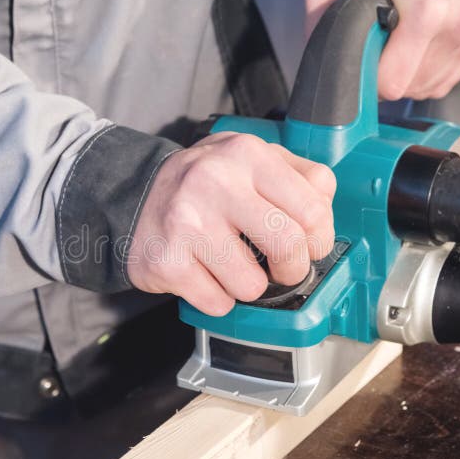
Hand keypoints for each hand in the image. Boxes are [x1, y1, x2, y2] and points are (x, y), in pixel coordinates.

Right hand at [127, 132, 336, 315]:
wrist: (134, 195)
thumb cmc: (205, 184)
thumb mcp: (251, 160)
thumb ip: (297, 177)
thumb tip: (325, 211)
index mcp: (247, 155)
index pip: (313, 207)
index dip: (320, 238)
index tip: (308, 247)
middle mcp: (215, 182)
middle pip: (288, 245)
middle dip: (292, 269)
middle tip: (281, 269)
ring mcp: (188, 223)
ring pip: (252, 285)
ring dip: (247, 286)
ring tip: (229, 265)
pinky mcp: (167, 261)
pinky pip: (217, 303)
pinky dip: (216, 298)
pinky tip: (203, 273)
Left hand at [305, 0, 459, 100]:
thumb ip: (320, 24)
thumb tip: (319, 67)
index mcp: (429, 9)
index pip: (394, 84)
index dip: (370, 76)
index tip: (367, 54)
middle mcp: (458, 21)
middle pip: (409, 90)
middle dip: (388, 73)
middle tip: (382, 42)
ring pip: (427, 89)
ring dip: (407, 73)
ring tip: (400, 41)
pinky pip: (444, 82)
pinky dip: (425, 71)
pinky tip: (417, 45)